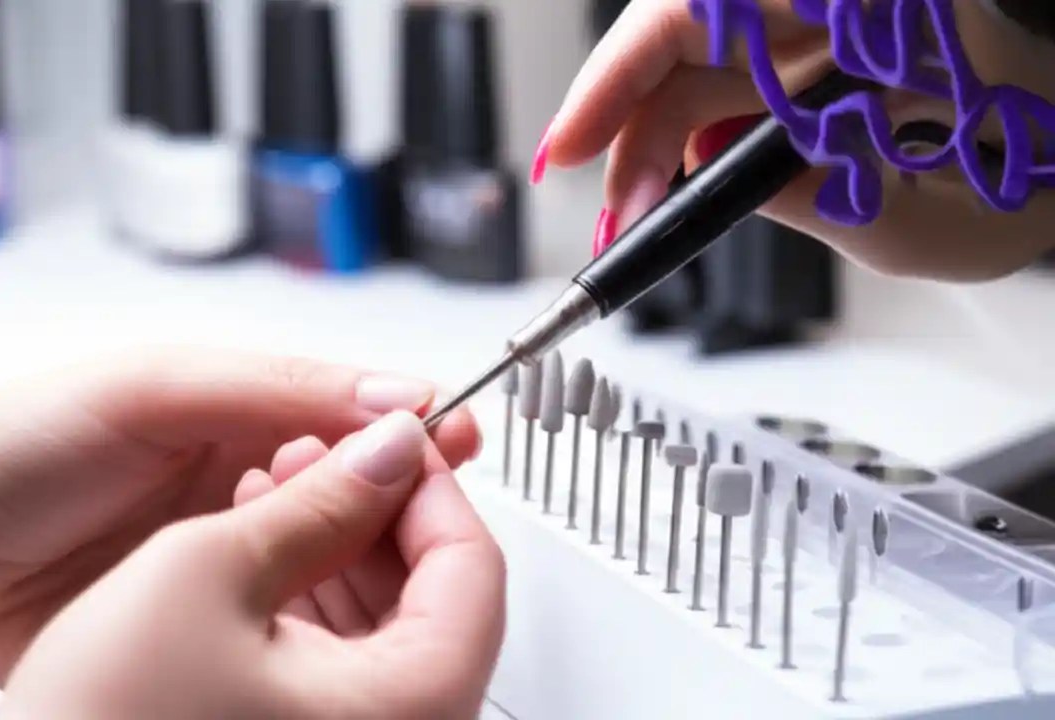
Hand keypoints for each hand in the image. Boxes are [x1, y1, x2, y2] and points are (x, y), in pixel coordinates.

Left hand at [0, 350, 479, 700]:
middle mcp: (235, 478)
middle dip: (403, 487)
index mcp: (229, 407)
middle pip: (350, 481)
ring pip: (327, 548)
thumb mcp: (153, 391)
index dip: (406, 420)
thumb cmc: (13, 451)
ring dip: (369, 549)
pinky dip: (325, 608)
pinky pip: (286, 611)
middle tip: (442, 500)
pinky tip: (348, 610)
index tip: (456, 436)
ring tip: (402, 554)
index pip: (346, 407)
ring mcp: (223, 551)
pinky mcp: (202, 617)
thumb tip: (387, 391)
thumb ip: (273, 389)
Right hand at [540, 0, 1054, 279]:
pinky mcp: (802, 63)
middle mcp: (826, 5)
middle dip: (629, 134)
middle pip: (680, 42)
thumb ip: (810, 202)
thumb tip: (705, 185)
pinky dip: (688, 153)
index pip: (697, 12)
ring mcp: (812, 30)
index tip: (573, 144)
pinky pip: (719, 97)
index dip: (617, 74)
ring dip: (653, 155)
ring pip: (691, 76)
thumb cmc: (1036, 177)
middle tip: (610, 219)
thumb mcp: (922, 222)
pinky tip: (678, 199)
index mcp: (862, 7)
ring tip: (638, 228)